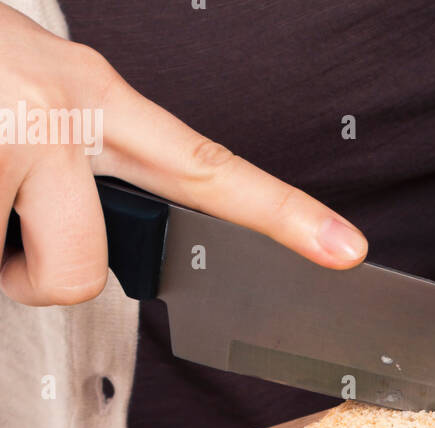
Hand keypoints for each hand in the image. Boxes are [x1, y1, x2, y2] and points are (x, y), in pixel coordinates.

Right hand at [0, 6, 366, 306]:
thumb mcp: (25, 92)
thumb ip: (74, 155)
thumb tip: (75, 235)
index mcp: (85, 96)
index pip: (204, 164)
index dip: (281, 214)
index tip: (347, 252)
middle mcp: (53, 117)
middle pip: (85, 274)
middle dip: (38, 276)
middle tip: (0, 223)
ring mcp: (3, 141)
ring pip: (14, 275)